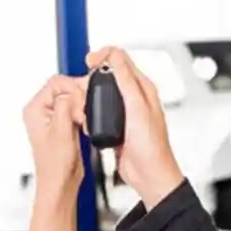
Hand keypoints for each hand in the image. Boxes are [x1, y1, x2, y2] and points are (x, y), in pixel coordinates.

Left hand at [23, 75, 86, 192]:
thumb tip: (71, 93)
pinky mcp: (64, 124)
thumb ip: (66, 107)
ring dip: (82, 108)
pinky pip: (77, 109)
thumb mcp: (62, 132)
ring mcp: (53, 117)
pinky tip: (84, 127)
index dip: (73, 90)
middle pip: (66, 88)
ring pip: (73, 98)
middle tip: (83, 115)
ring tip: (82, 124)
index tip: (80, 104)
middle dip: (79, 99)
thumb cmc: (55, 167)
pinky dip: (84, 116)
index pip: (56, 82)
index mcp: (34, 109)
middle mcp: (42, 111)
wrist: (60, 184)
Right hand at [86, 47, 184, 207]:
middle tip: (81, 79)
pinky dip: (91, 109)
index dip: (103, 55)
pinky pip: (100, 110)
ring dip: (91, 90)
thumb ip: (125, 80)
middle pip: (111, 73)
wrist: (148, 175)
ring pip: (104, 91)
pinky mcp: (117, 125)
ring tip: (81, 95)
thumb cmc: (150, 146)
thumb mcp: (136, 107)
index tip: (88, 62)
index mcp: (143, 88)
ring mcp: (126, 111)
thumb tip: (113, 55)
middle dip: (94, 72)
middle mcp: (136, 97)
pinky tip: (86, 114)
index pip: (121, 59)